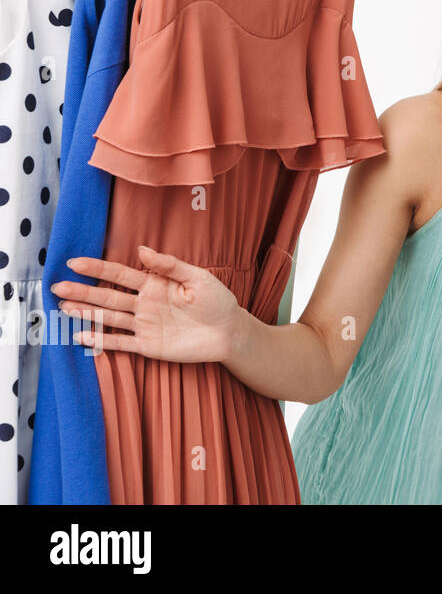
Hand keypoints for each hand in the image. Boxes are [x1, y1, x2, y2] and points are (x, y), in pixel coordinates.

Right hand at [54, 245, 241, 361]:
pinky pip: (121, 343)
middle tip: (57, 287)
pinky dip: (102, 340)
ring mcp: (144, 325)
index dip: (98, 268)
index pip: (121, 274)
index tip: (74, 262)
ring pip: (109, 318)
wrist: (230, 332)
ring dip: (87, 313)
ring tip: (63, 308)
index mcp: (155, 284)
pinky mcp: (148, 345)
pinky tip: (82, 336)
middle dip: (83, 291)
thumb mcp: (198, 277)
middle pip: (108, 296)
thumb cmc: (218, 301)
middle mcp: (144, 304)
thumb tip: (142, 249)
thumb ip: (170, 265)